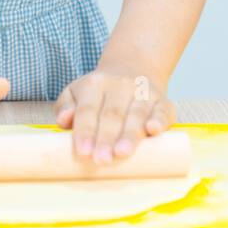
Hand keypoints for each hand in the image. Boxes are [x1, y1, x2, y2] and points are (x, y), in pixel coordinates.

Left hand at [53, 64, 174, 164]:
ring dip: (130, 134)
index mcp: (95, 84)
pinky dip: (160, 120)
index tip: (83, 152)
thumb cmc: (100, 92)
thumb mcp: (76, 91)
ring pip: (136, 114)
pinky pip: (163, 111)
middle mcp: (120, 85)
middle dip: (106, 138)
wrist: (134, 68)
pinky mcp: (164, 102)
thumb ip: (65, 106)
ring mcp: (144, 92)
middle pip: (112, 114)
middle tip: (101, 160)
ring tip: (122, 153)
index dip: (85, 131)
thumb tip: (63, 120)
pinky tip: (154, 130)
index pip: (88, 109)